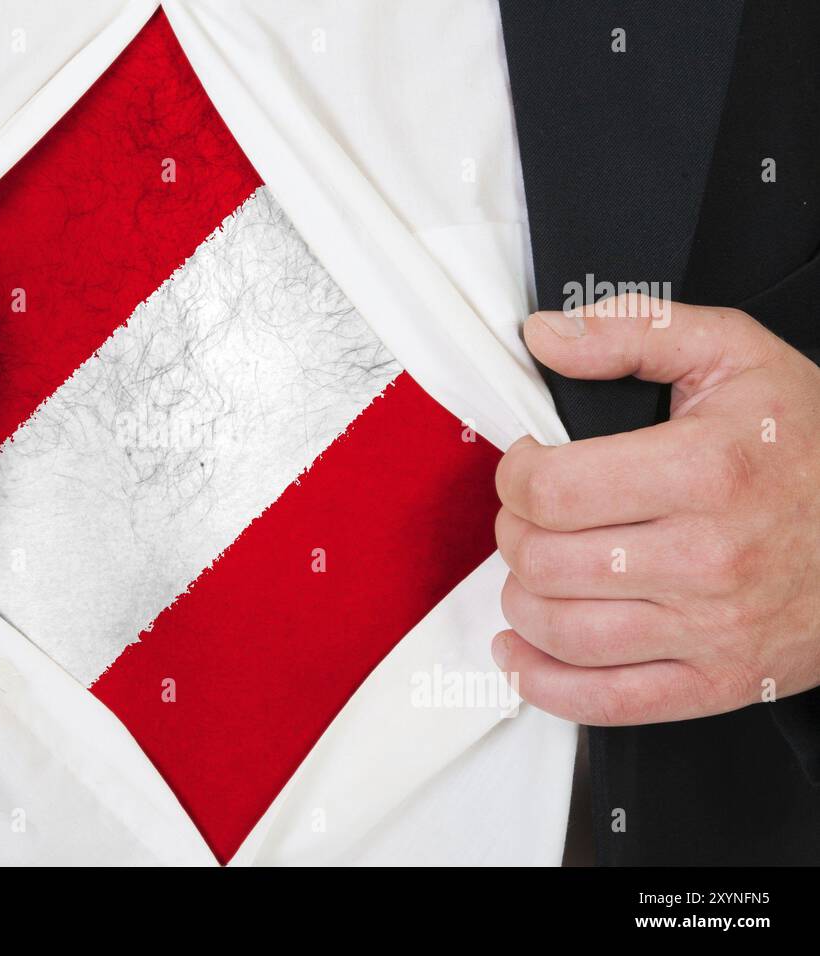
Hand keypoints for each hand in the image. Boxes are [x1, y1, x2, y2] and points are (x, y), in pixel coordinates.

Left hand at [493, 296, 819, 723]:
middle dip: (515, 532)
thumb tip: (545, 336)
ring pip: (560, 630)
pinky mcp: (719, 683)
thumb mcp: (735, 356)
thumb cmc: (810, 445)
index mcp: (707, 470)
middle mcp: (709, 558)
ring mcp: (714, 630)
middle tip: (532, 515)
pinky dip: (544, 682)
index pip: (551, 490)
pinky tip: (521, 649)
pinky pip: (604, 702)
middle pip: (544, 562)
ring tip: (535, 569)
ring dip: (522, 598)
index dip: (516, 474)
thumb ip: (633, 332)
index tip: (527, 465)